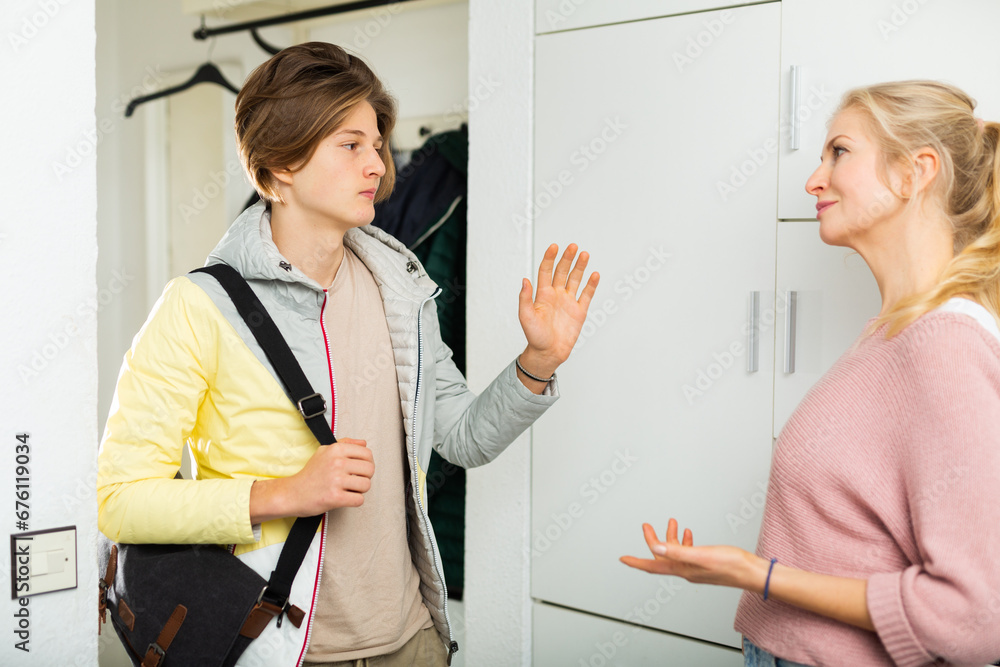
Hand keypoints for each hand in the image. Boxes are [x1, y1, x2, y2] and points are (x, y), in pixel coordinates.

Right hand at [250, 438, 374, 522]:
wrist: (292, 493)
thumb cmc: (309, 474)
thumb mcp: (324, 452)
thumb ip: (345, 444)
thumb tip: (363, 443)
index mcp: (336, 450)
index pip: (367, 454)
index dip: (367, 463)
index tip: (360, 469)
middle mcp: (337, 463)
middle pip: (370, 470)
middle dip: (365, 477)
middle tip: (355, 480)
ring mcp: (336, 480)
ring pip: (366, 485)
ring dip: (360, 490)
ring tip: (349, 489)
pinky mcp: (335, 497)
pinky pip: (359, 500)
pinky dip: (354, 501)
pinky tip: (345, 498)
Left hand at [518, 243, 599, 375]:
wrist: (548, 353)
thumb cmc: (535, 337)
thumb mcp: (525, 317)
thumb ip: (525, 298)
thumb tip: (525, 280)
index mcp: (542, 294)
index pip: (546, 271)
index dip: (549, 258)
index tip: (554, 247)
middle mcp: (556, 295)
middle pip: (562, 271)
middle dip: (567, 258)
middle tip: (573, 246)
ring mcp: (568, 302)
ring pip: (575, 280)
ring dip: (580, 267)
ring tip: (584, 254)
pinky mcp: (579, 312)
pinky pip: (586, 295)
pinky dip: (591, 285)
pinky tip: (594, 274)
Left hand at [619, 519, 765, 590]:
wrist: (752, 572)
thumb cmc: (731, 565)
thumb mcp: (701, 555)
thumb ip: (678, 551)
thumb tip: (656, 547)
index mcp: (682, 569)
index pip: (653, 566)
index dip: (636, 562)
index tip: (623, 558)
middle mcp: (687, 570)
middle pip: (662, 556)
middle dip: (652, 540)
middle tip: (646, 525)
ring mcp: (696, 567)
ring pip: (676, 552)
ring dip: (670, 538)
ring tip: (671, 522)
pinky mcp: (706, 563)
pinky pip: (688, 552)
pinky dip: (685, 541)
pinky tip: (688, 533)